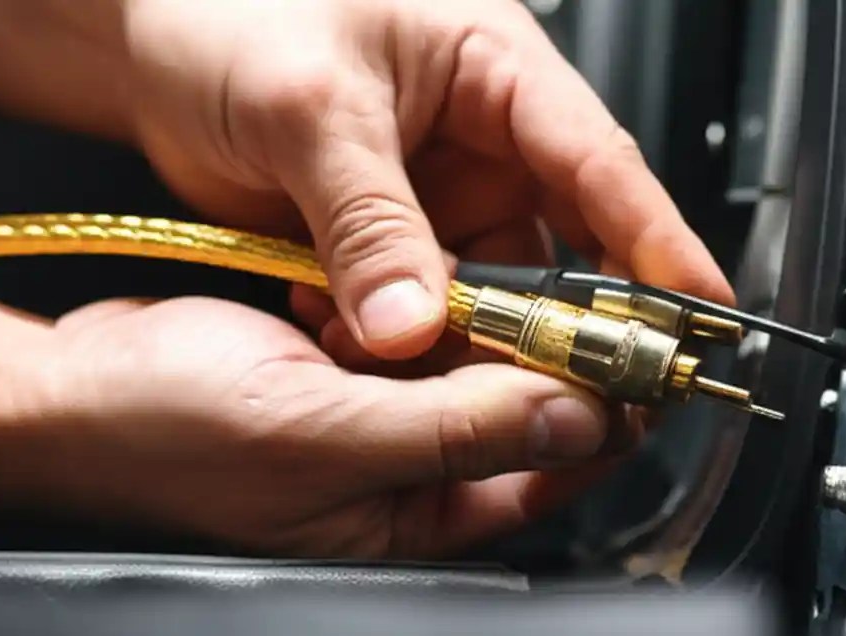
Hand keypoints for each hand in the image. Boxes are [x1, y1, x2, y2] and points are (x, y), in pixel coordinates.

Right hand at [0, 296, 634, 558]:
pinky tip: (401, 288)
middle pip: (522, 412)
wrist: (74, 384)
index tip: (628, 351)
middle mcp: (411, 477)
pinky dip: (423, 306)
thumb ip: (457, 431)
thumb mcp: (326, 436)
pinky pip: (424, 332)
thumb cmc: (166, 435)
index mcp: (417, 522)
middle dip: (542, 356)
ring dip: (480, 322)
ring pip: (478, 363)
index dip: (598, 412)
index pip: (546, 471)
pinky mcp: (357, 371)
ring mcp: (385, 419)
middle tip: (558, 298)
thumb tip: (573, 419)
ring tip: (471, 289)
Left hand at [122, 0, 733, 360]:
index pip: (603, 164)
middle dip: (581, 321)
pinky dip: (416, 343)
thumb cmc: (230, 7)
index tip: (700, 308)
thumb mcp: (310, 107)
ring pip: (501, 292)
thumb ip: (368, 221)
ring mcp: (443, 195)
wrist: (145, 36)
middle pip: (569, 244)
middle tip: (594, 386)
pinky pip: (432, 308)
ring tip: (462, 387)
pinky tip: (383, 355)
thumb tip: (410, 322)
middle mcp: (487, 138)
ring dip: (482, 344)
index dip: (661, 242)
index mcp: (499, 70)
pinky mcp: (396, 239)